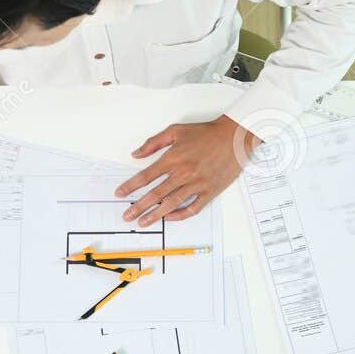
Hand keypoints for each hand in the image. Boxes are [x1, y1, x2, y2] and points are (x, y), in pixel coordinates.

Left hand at [115, 114, 259, 224]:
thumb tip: (136, 154)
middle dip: (138, 207)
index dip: (131, 186)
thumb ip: (154, 143)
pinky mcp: (209, 191)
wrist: (234, 137)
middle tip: (127, 216)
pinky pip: (192, 208)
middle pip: (156, 194)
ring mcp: (197, 184)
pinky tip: (169, 218)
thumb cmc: (207, 133)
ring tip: (143, 222)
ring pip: (172, 204)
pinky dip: (180, 215)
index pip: (146, 176)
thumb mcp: (176, 131)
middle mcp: (183, 173)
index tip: (120, 194)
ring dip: (155, 215)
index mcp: (173, 158)